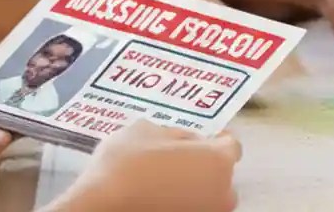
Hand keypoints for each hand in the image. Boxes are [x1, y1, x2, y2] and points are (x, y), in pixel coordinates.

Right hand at [53, 121, 240, 211]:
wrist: (102, 209)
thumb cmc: (125, 165)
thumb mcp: (145, 130)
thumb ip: (173, 133)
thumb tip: (183, 140)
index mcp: (219, 160)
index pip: (231, 146)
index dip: (215, 140)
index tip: (200, 140)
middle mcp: (222, 192)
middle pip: (221, 175)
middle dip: (205, 167)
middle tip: (177, 162)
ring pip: (207, 198)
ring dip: (194, 190)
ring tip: (165, 184)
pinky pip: (192, 210)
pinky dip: (182, 205)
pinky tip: (159, 200)